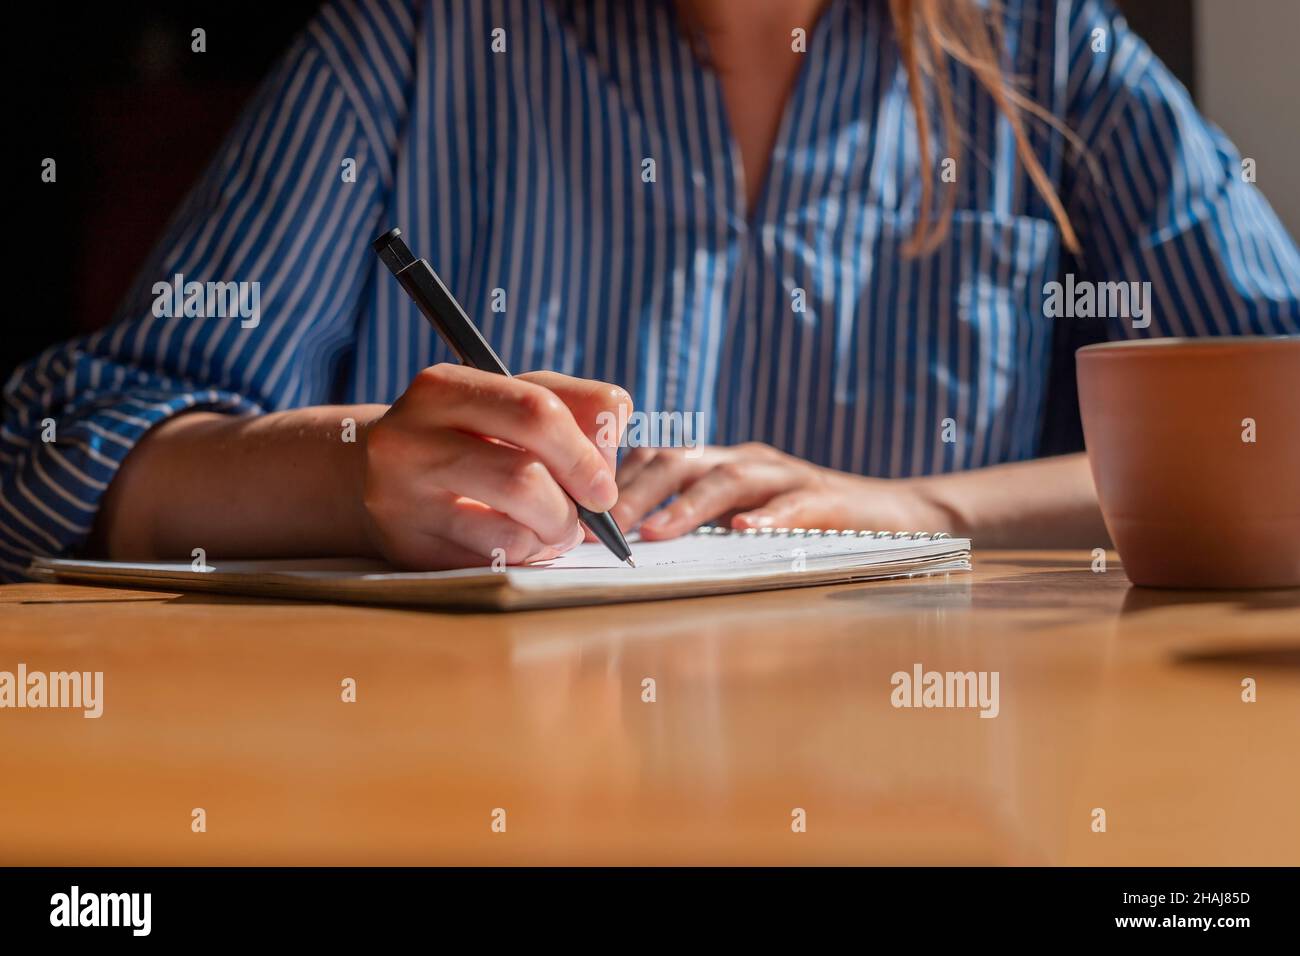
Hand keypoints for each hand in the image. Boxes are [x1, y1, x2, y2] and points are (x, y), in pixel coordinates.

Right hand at [360, 365, 631, 568]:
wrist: (385, 473)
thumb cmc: (470, 433)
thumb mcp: (513, 400)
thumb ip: (574, 406)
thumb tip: (612, 444)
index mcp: (441, 387)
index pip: (537, 412)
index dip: (587, 453)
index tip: (604, 480)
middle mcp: (409, 440)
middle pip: (526, 477)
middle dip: (574, 503)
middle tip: (592, 510)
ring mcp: (401, 499)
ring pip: (514, 531)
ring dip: (553, 533)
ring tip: (552, 524)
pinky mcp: (408, 548)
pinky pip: (495, 563)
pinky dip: (525, 555)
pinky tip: (519, 539)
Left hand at [612, 442, 949, 538]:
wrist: (893, 515)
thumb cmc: (804, 522)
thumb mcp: (740, 516)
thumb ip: (694, 519)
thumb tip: (629, 547)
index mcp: (719, 463)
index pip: (656, 458)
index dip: (617, 481)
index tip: (580, 513)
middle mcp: (746, 461)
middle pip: (681, 461)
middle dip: (637, 493)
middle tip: (603, 526)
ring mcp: (785, 476)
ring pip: (728, 479)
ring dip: (688, 506)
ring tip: (656, 533)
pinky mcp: (825, 498)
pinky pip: (792, 504)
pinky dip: (767, 517)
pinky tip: (744, 531)